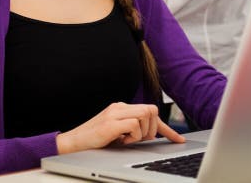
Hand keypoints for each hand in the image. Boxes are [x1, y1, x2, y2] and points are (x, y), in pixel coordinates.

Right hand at [56, 102, 184, 153]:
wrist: (73, 143)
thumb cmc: (95, 141)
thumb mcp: (118, 134)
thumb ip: (132, 129)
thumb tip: (151, 135)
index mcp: (122, 108)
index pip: (150, 113)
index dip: (166, 128)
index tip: (178, 140)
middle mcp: (120, 106)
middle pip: (152, 110)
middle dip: (152, 129)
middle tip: (139, 140)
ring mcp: (115, 112)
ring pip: (146, 115)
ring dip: (142, 133)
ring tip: (127, 140)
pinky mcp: (111, 122)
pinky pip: (135, 125)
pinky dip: (133, 137)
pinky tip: (121, 141)